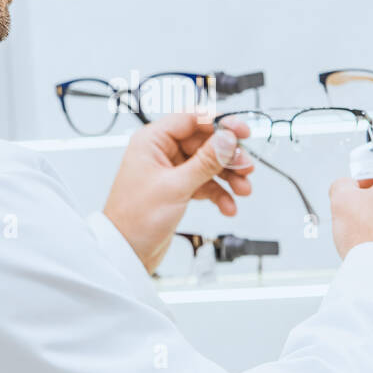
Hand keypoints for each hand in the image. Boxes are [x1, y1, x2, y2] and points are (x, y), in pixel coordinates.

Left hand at [103, 113, 255, 272]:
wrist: (126, 252)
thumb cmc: (134, 219)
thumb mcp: (176, 186)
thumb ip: (205, 161)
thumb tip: (226, 138)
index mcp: (152, 141)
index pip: (191, 119)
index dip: (219, 123)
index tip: (241, 131)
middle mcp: (161, 152)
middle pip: (204, 142)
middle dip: (228, 156)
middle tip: (246, 166)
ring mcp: (170, 171)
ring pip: (208, 164)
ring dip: (227, 176)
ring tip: (243, 189)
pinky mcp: (177, 189)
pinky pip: (205, 183)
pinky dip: (218, 193)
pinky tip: (228, 206)